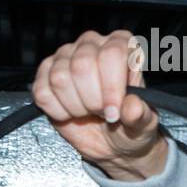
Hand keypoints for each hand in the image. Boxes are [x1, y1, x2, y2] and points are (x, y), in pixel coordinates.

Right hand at [31, 29, 166, 180]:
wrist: (112, 142)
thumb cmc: (130, 125)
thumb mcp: (143, 124)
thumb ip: (140, 115)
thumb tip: (132, 105)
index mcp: (123, 47)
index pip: (112, 53)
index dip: (111, 87)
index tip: (114, 112)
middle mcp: (92, 45)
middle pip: (82, 65)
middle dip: (93, 99)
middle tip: (103, 113)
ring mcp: (65, 57)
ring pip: (60, 78)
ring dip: (76, 106)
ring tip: (89, 112)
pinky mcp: (44, 75)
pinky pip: (42, 92)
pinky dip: (58, 111)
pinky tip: (72, 113)